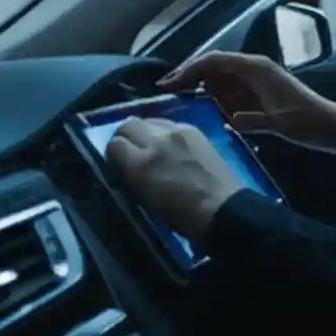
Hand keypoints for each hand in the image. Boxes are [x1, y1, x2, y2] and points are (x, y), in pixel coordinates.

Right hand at [106, 117, 242, 244]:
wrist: (220, 208)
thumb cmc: (179, 215)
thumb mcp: (144, 199)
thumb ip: (130, 175)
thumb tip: (123, 162)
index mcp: (140, 164)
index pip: (114, 144)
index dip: (114, 154)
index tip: (119, 162)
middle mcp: (156, 141)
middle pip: (129, 124)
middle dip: (126, 136)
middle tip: (131, 150)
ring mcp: (177, 131)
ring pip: (150, 120)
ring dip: (145, 131)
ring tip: (151, 145)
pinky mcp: (194, 129)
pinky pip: (170, 123)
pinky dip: (165, 131)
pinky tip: (171, 144)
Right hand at [157, 52, 335, 168]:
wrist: (330, 126)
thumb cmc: (307, 122)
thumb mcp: (280, 124)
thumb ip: (254, 121)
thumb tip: (230, 119)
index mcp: (257, 69)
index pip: (215, 61)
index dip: (189, 69)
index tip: (169, 83)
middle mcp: (254, 68)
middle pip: (214, 65)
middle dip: (188, 74)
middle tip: (165, 90)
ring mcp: (256, 79)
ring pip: (220, 76)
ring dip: (198, 84)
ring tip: (175, 98)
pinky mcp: (258, 91)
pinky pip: (229, 88)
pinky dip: (213, 94)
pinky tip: (200, 105)